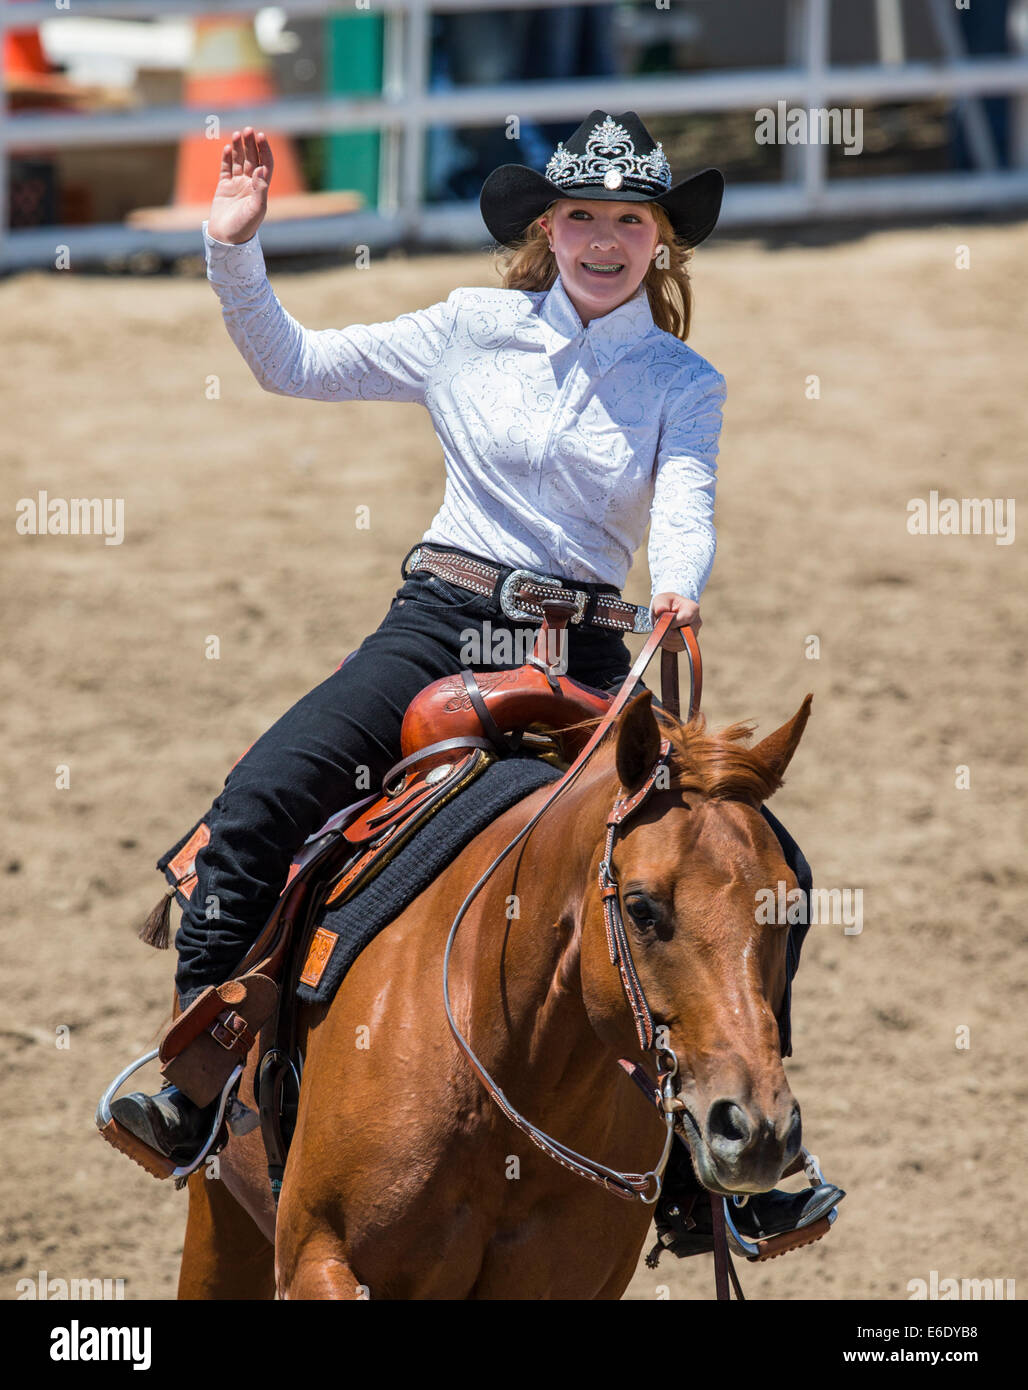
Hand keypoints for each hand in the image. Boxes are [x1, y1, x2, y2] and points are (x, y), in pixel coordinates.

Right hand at [207, 127, 274, 244]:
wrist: (226, 239)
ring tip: (238, 134)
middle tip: (248, 130)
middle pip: (253, 159)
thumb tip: (262, 169)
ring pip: (240, 162)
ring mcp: (237, 185)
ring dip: (240, 148)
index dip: (264, 150)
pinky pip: (226, 168)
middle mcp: (250, 185)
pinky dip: (227, 158)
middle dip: (251, 144)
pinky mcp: (224, 187)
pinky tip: (229, 148)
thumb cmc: (244, 227)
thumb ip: (260, 189)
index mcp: (261, 190)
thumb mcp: (256, 210)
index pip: (265, 164)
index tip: (261, 136)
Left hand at [650, 592, 700, 650]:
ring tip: (661, 630)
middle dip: (667, 632)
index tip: (662, 622)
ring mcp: (694, 634)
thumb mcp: (661, 599)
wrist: (669, 610)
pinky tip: (664, 636)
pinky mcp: (688, 643)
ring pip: (678, 642)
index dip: (672, 623)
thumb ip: (660, 605)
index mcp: (693, 608)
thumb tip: (661, 611)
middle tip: (658, 626)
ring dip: (665, 639)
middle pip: (682, 633)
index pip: (686, 618)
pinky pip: (676, 648)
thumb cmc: (666, 603)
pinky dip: (667, 644)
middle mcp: (697, 622)